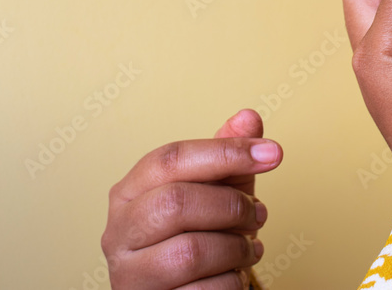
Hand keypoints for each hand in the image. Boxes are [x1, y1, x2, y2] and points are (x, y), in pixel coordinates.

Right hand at [101, 109, 282, 288]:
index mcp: (129, 190)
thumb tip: (249, 118)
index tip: (272, 153)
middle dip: (231, 206)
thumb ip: (228, 152)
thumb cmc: (197, 233)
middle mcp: (118, 231)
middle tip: (258, 213)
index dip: (225, 151)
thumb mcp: (215, 188)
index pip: (171, 158)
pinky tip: (234, 273)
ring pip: (190, 252)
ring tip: (249, 246)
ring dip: (235, 247)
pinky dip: (232, 280)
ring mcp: (130, 274)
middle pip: (176, 203)